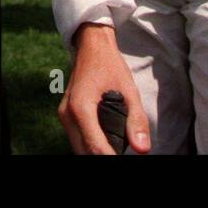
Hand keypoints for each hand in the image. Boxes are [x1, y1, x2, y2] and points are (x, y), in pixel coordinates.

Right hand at [60, 22, 150, 154]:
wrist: (92, 47)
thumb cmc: (110, 66)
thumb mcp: (129, 91)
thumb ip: (136, 121)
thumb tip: (143, 149)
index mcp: (81, 107)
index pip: (95, 147)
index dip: (110, 158)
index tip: (125, 159)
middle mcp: (67, 115)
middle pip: (84, 152)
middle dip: (103, 155)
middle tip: (122, 153)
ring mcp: (64, 116)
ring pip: (79, 148)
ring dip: (96, 151)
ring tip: (116, 147)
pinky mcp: (65, 116)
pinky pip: (77, 139)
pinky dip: (90, 144)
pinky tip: (107, 140)